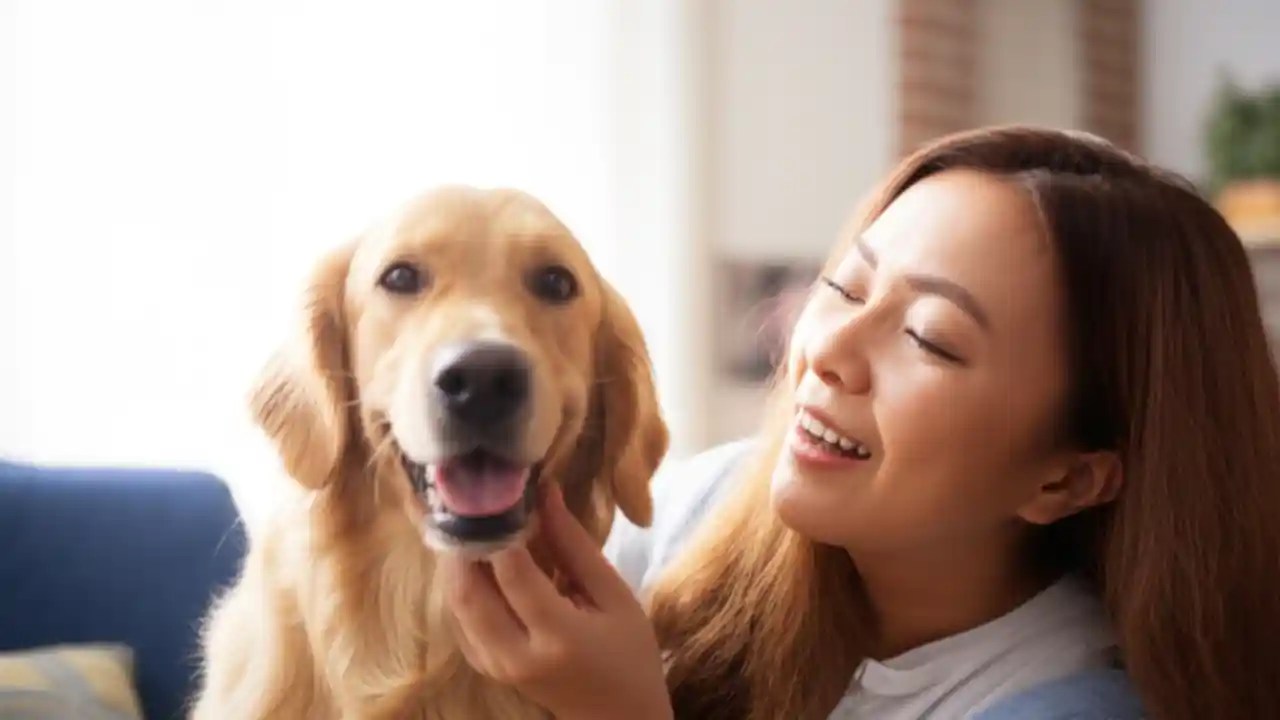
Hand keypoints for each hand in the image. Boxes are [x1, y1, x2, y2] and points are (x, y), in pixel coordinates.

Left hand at [445, 483, 671, 719]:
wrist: (620, 717)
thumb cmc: (629, 654)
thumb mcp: (614, 596)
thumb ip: (574, 547)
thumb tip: (544, 493)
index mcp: (558, 636)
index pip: (511, 572)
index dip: (501, 528)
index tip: (503, 493)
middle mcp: (516, 655)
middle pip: (468, 590)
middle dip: (467, 543)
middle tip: (479, 505)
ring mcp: (495, 667)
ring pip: (456, 605)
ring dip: (460, 563)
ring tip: (478, 527)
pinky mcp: (487, 669)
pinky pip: (460, 620)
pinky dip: (464, 587)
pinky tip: (481, 564)